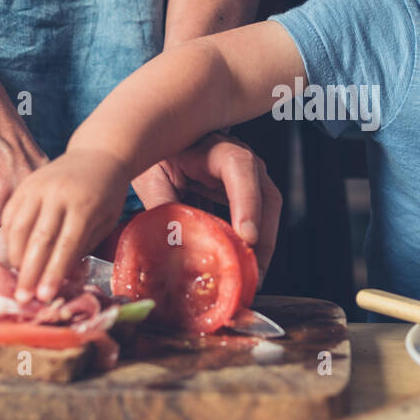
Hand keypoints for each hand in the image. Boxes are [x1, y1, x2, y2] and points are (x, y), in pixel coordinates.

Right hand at [1, 149, 130, 302]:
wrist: (98, 153)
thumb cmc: (106, 194)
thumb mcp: (105, 220)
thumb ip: (83, 246)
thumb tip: (61, 279)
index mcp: (84, 203)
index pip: (66, 244)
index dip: (53, 272)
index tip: (45, 297)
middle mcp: (58, 193)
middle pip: (39, 238)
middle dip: (29, 272)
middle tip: (23, 299)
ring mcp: (37, 186)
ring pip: (18, 227)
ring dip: (14, 258)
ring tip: (16, 281)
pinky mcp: (24, 184)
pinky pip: (10, 215)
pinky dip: (8, 239)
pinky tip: (12, 257)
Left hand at [130, 132, 281, 281]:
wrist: (161, 140)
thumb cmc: (158, 152)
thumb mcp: (152, 177)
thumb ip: (161, 209)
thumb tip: (166, 249)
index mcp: (215, 147)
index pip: (241, 168)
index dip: (247, 203)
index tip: (247, 237)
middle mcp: (241, 160)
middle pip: (266, 198)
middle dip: (264, 240)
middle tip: (252, 275)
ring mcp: (248, 177)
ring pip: (267, 212)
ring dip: (261, 248)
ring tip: (247, 279)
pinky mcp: (244, 195)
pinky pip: (255, 220)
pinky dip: (250, 245)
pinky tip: (238, 267)